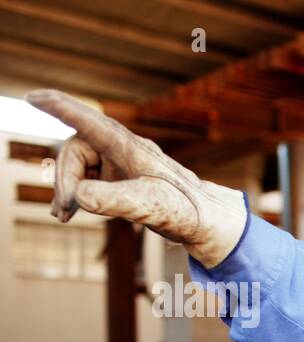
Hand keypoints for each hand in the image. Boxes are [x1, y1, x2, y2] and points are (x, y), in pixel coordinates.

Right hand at [25, 89, 247, 267]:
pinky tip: (70, 212)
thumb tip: (78, 196)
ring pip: (78, 166)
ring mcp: (120, 162)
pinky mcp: (120, 176)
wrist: (206, 219)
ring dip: (67, 189)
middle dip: (64, 179)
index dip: (60, 108)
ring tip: (63, 216)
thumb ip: (115, 200)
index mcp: (129, 147)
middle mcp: (122, 149)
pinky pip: (87, 178)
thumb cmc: (184, 208)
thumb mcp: (150, 206)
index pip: (89, 122)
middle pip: (75, 151)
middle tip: (63, 212)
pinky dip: (76, 194)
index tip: (34, 97)